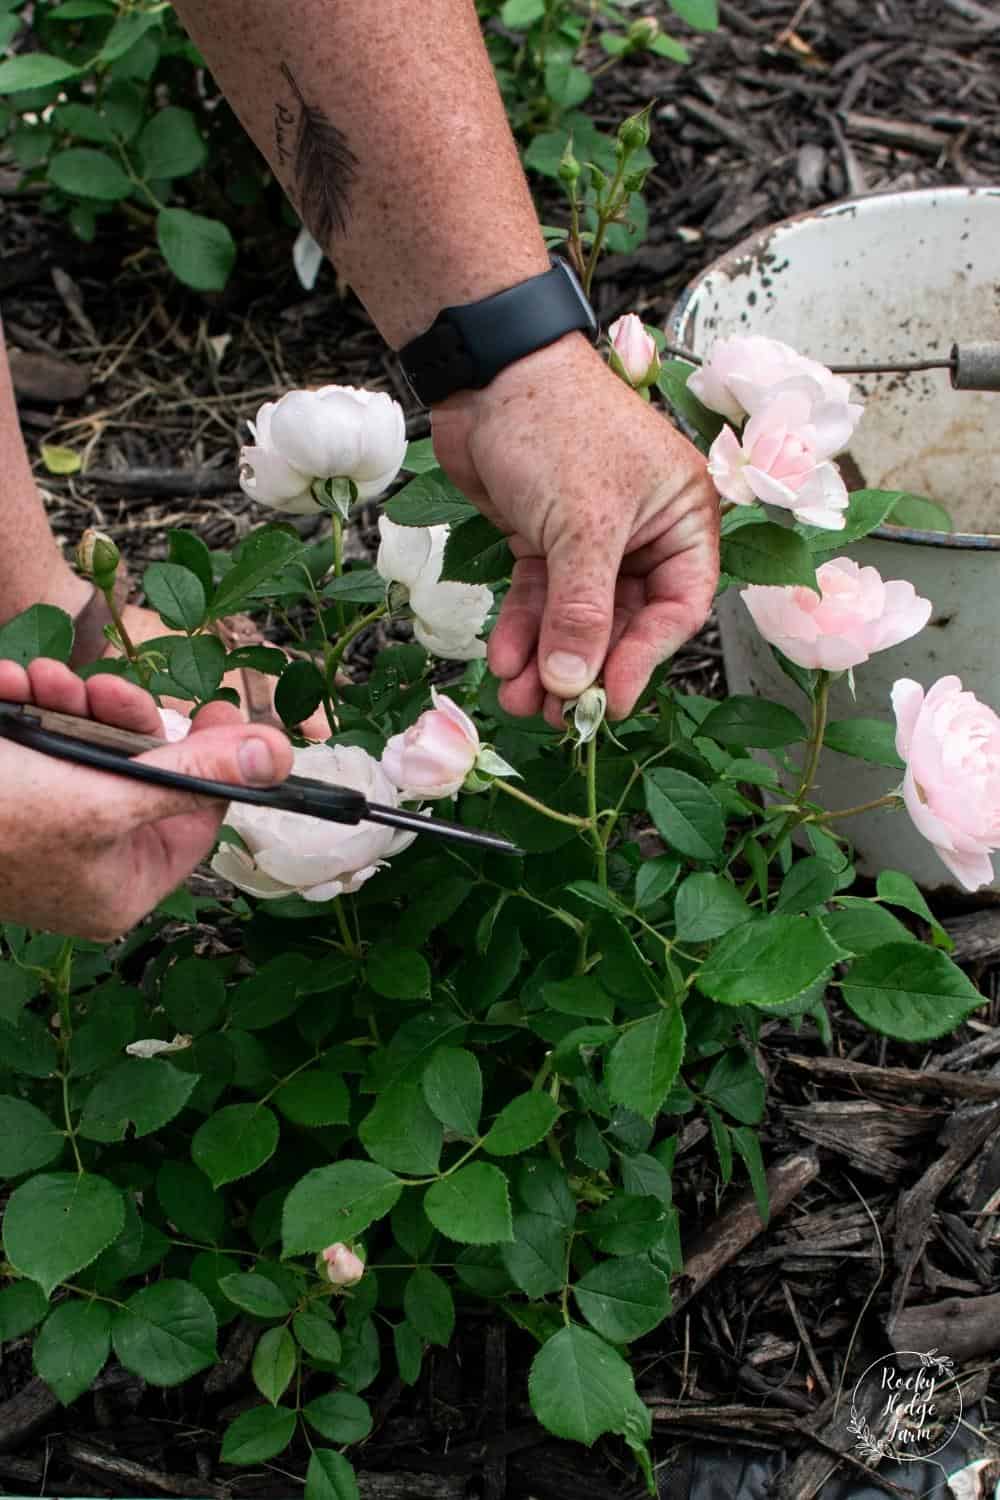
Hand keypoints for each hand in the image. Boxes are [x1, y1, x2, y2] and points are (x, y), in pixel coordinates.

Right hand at [0, 659, 292, 938]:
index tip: (218, 706)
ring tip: (40, 681)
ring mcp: (44, 827)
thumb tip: (277, 756)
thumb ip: (196, 775)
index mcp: (120, 887)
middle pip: (145, 771)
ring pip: (91, 742)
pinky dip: (29, 704)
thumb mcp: (107, 792)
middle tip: (103, 688)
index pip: (199, 818)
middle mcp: (85, 863)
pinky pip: (43, 736)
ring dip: (69, 699)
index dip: (212, 758)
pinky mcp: (12, 788)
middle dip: (120, 716)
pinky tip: (8, 689)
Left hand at [431, 333, 719, 723]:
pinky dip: (522, 630)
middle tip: (555, 715)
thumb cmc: (556, 423)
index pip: (677, 610)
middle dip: (585, 668)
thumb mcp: (582, 522)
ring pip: (575, 618)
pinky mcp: (544, 540)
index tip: (608, 702)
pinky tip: (503, 661)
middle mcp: (644, 534)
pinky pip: (539, 599)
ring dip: (547, 660)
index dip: (643, 660)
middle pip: (622, 623)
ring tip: (518, 700)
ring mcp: (592, 540)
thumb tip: (578, 684)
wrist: (487, 372)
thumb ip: (583, 607)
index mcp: (682, 520)